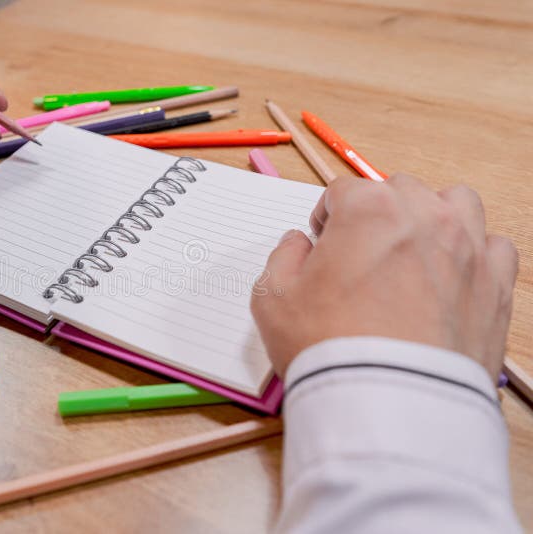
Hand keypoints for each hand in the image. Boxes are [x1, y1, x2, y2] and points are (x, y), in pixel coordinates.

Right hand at [250, 174, 517, 379]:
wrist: (386, 402)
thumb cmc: (326, 346)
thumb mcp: (272, 298)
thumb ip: (282, 256)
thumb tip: (298, 243)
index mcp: (368, 209)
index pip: (343, 191)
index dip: (327, 218)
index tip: (324, 245)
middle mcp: (424, 215)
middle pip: (399, 191)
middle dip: (378, 215)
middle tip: (363, 255)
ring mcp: (467, 247)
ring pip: (455, 203)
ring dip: (432, 218)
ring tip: (413, 254)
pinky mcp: (496, 285)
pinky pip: (494, 247)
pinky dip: (474, 254)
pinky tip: (451, 279)